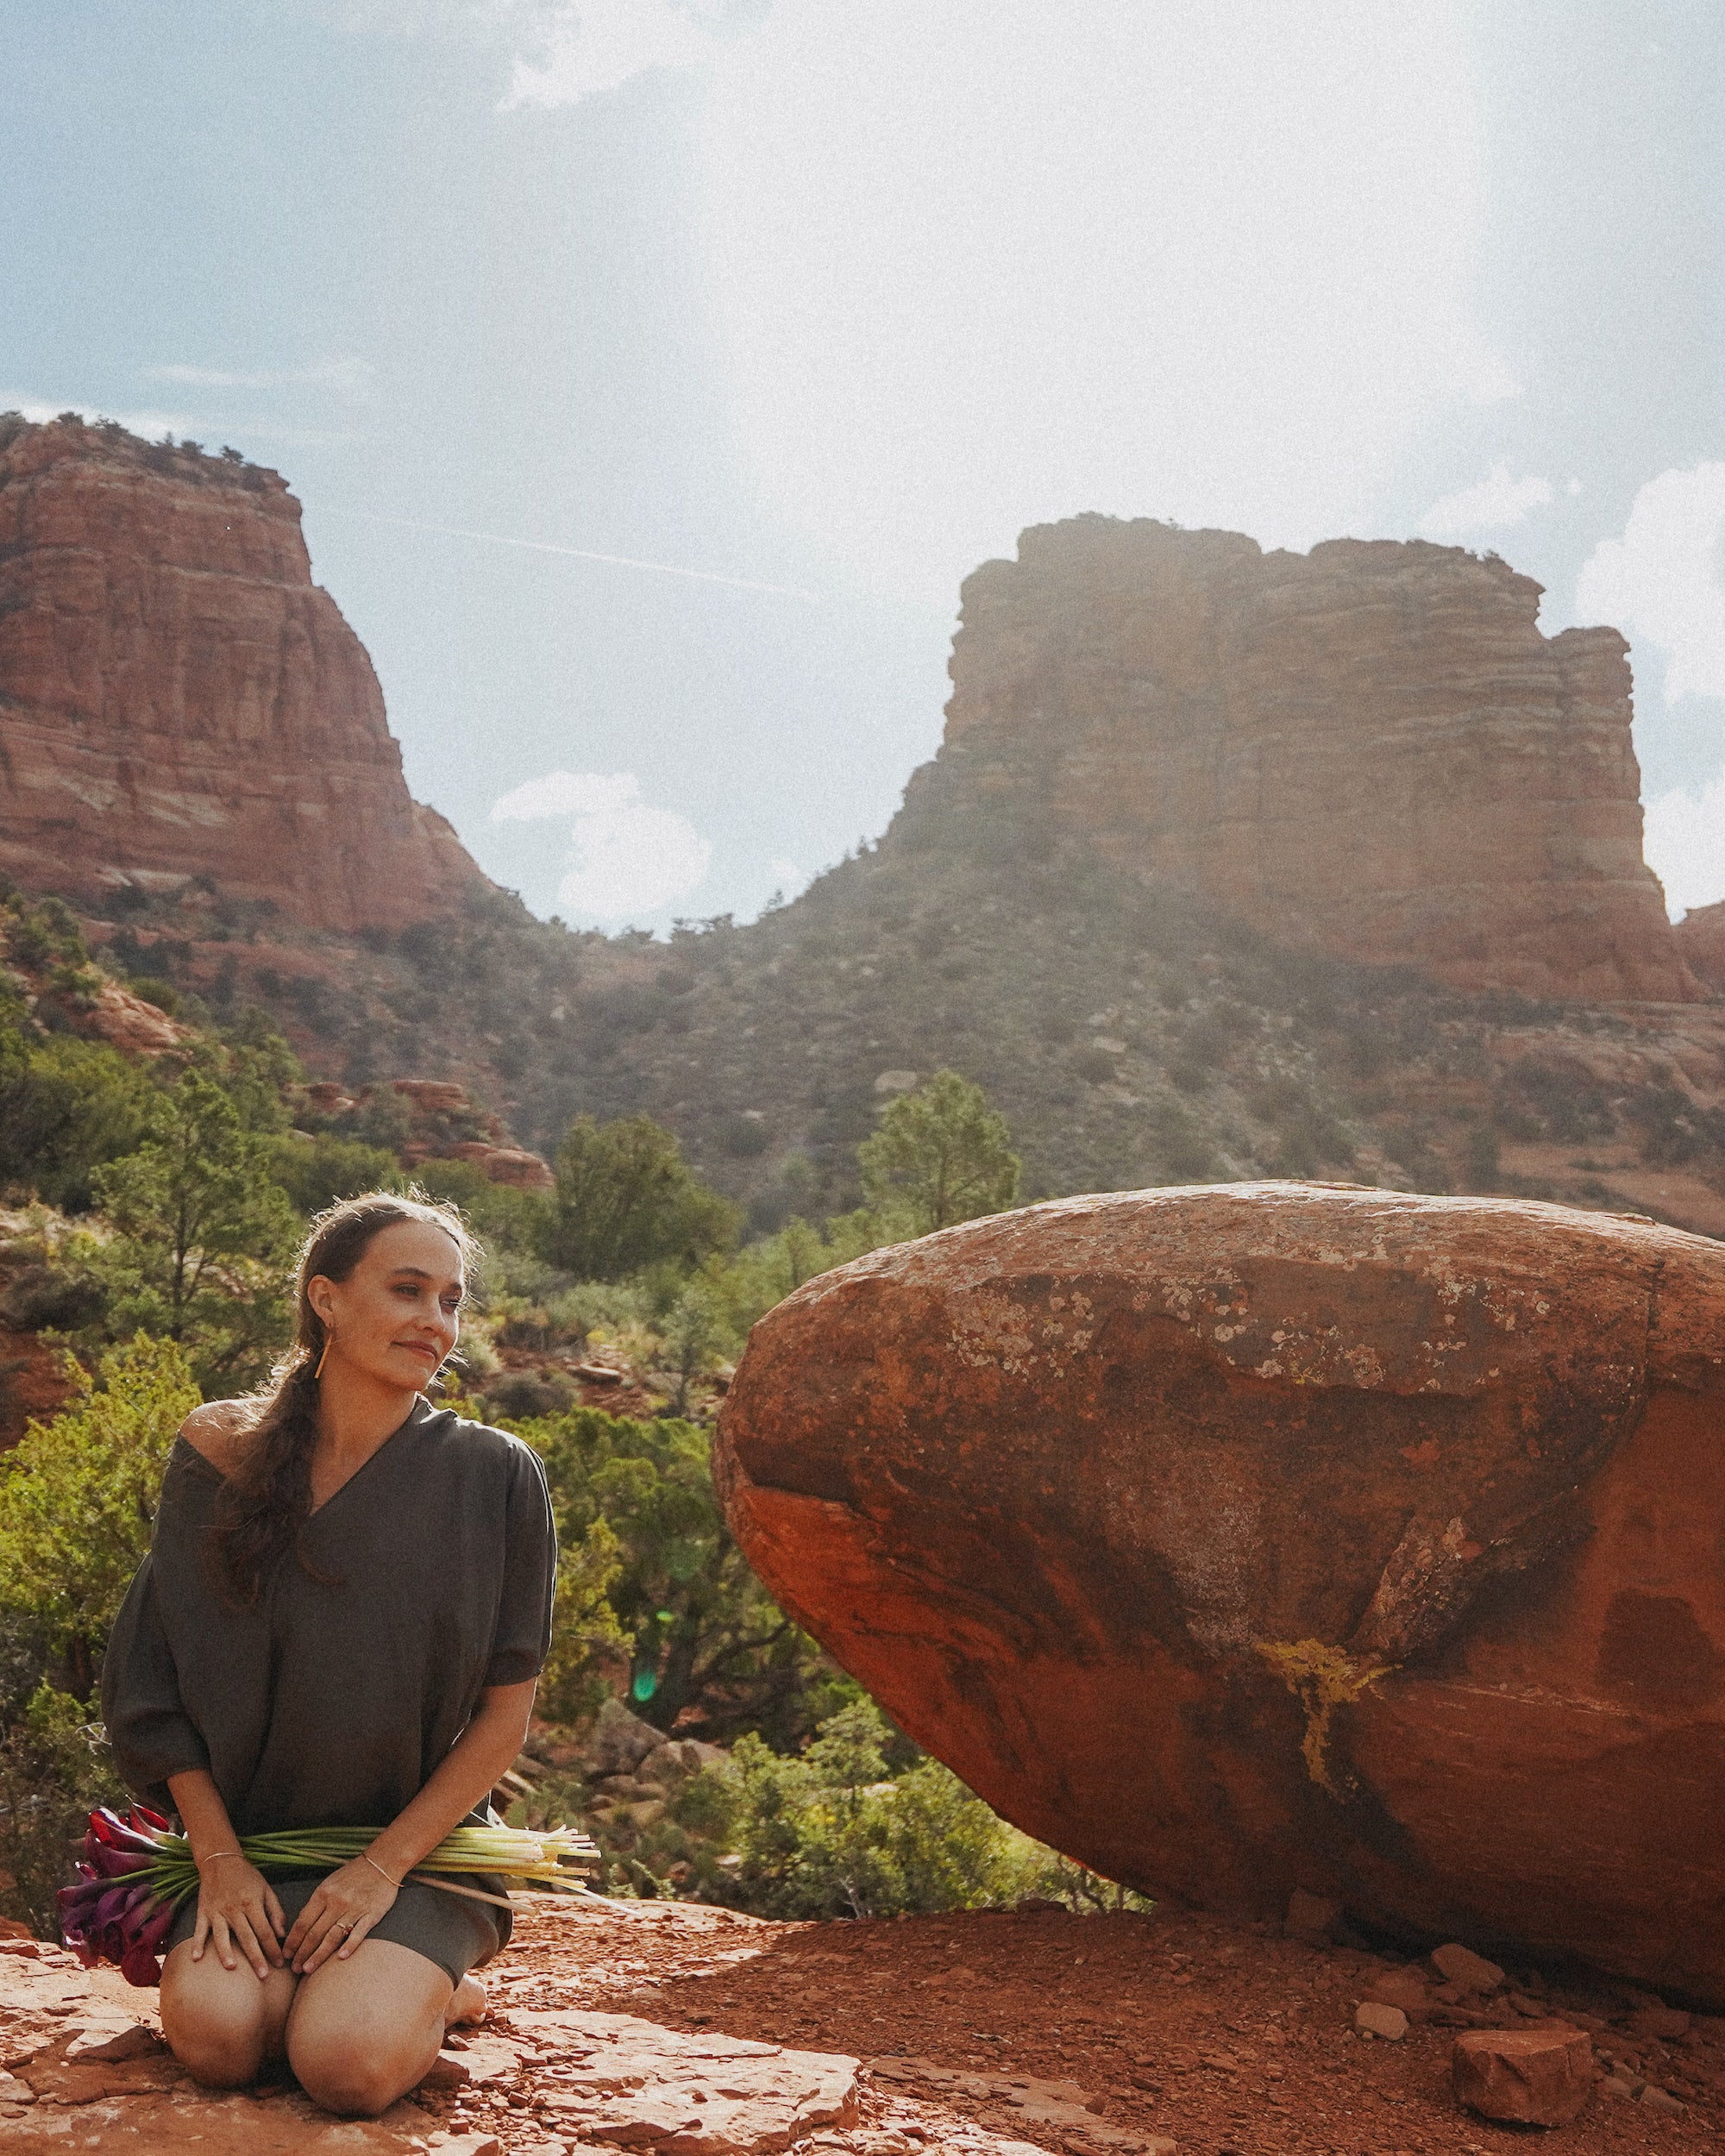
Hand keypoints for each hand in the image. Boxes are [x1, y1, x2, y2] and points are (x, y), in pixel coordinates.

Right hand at [192, 1855, 285, 1978]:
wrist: (221, 1861)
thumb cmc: (247, 1877)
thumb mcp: (266, 1889)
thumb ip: (275, 1911)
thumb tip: (282, 1933)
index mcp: (252, 1903)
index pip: (265, 1930)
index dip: (273, 1948)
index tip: (280, 1964)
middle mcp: (235, 1909)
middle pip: (247, 1937)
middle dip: (256, 1957)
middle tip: (263, 1976)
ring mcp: (217, 1911)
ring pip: (223, 1935)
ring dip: (226, 1952)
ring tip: (232, 1967)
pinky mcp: (203, 1912)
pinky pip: (200, 1930)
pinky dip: (197, 1943)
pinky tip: (196, 1958)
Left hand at [282, 1856, 399, 1975]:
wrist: (383, 1862)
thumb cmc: (353, 1874)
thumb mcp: (329, 1883)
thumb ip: (315, 1903)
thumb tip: (300, 1925)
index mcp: (323, 1893)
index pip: (303, 1922)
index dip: (293, 1941)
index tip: (286, 1955)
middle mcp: (337, 1902)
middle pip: (315, 1933)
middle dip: (302, 1953)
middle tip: (294, 1969)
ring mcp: (355, 1909)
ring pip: (332, 1937)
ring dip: (318, 1955)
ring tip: (308, 1970)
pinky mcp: (372, 1914)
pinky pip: (359, 1933)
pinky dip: (349, 1945)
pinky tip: (341, 1957)